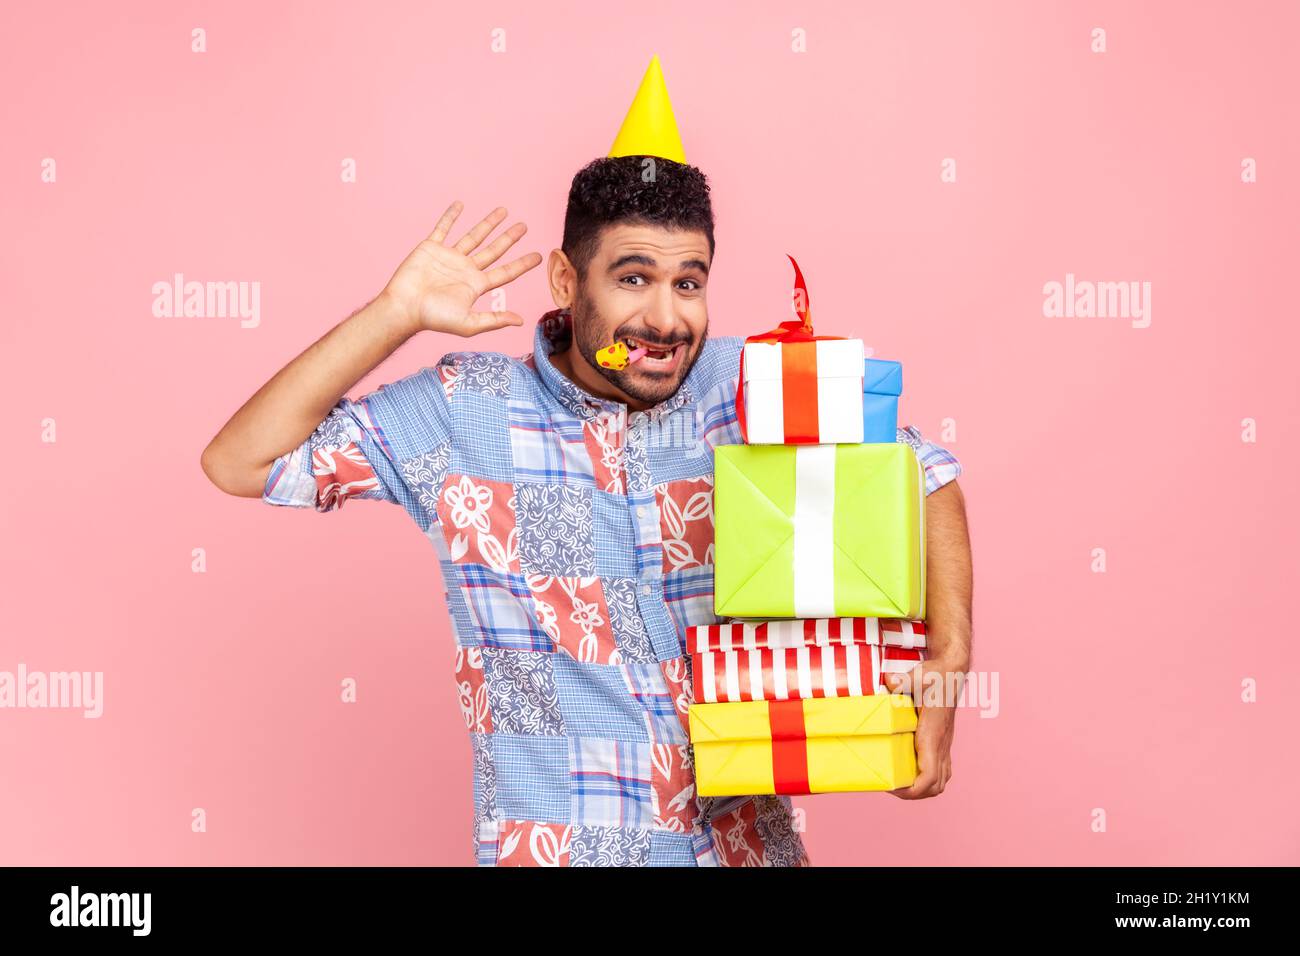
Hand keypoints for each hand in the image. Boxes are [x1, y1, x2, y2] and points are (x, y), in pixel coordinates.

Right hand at [382, 200, 542, 336]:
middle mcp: (465, 269)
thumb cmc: (434, 318)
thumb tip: (520, 321)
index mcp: (476, 285)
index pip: (505, 272)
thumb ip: (494, 320)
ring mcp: (449, 257)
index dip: (522, 264)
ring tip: (503, 211)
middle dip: (509, 238)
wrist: (404, 307)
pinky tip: (460, 204)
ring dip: (487, 224)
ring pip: (473, 236)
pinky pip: (443, 227)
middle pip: (493, 250)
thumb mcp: (469, 323)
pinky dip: (451, 216)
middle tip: (523, 226)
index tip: (539, 256)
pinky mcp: (431, 248)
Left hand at [882, 658, 963, 798]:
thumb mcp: (920, 676)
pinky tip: (909, 770)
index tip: (891, 787)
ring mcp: (944, 745)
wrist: (952, 673)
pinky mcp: (942, 743)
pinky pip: (940, 771)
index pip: (928, 777)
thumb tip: (890, 681)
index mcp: (933, 736)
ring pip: (940, 782)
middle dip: (912, 794)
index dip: (911, 790)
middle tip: (890, 786)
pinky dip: (926, 779)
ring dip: (921, 790)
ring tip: (899, 783)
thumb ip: (906, 680)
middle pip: (935, 787)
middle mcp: (941, 745)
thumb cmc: (936, 676)